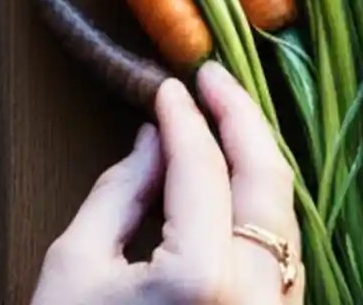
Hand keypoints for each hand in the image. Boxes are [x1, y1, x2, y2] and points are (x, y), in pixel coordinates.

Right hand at [33, 64, 303, 304]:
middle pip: (267, 179)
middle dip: (241, 117)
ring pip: (286, 215)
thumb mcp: (76, 265)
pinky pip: (283, 253)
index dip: (183, 117)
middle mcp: (253, 300)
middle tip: (213, 79)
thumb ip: (122, 190)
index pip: (201, 167)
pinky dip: (262, 208)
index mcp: (199, 281)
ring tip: (224, 119)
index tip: (169, 88)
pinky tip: (237, 180)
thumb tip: (155, 135)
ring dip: (257, 160)